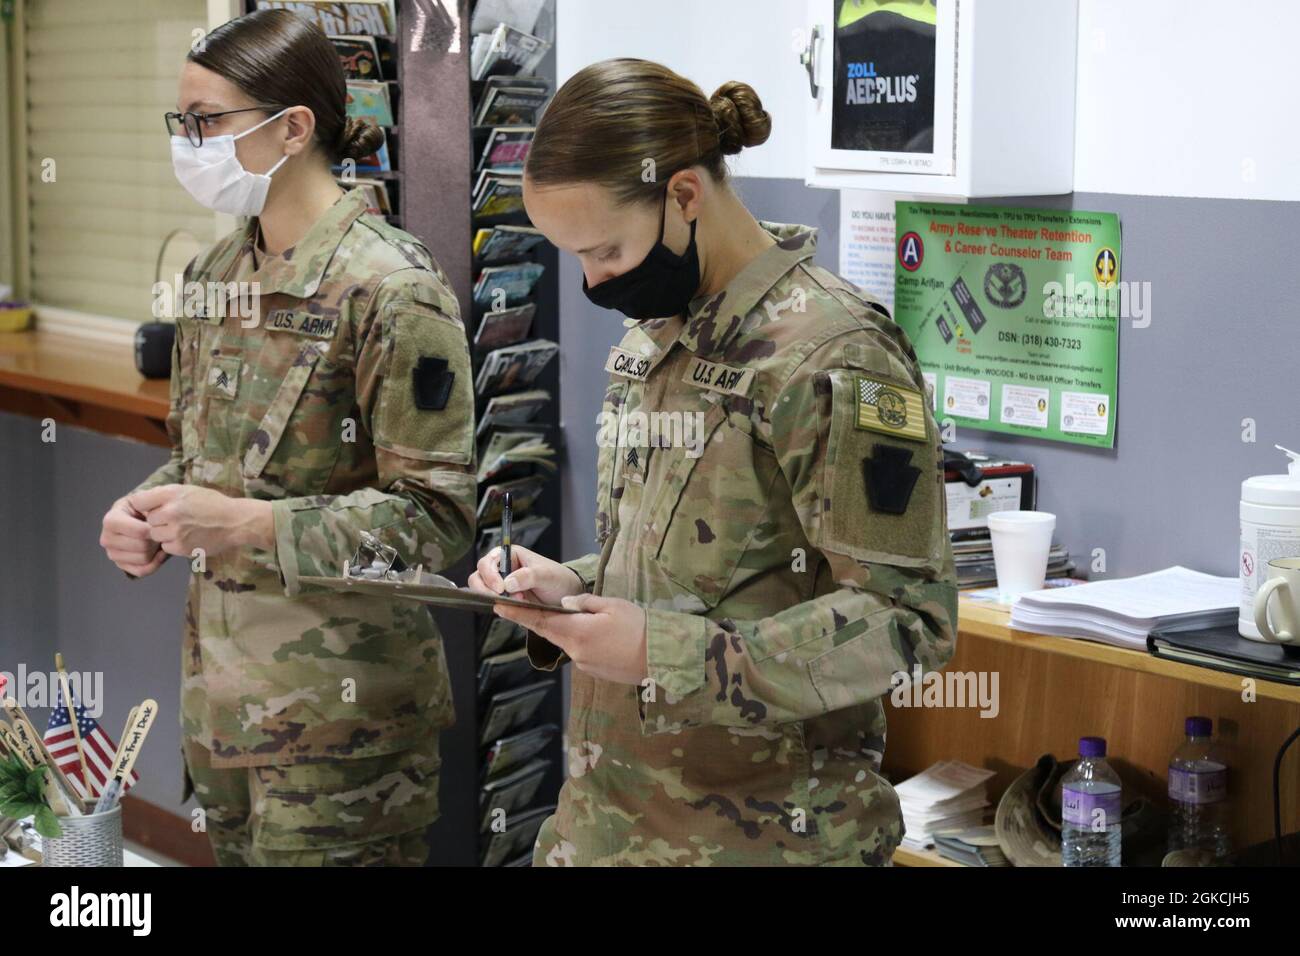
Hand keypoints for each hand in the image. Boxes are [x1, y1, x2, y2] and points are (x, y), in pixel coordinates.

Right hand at [100, 496, 166, 577]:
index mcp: (110, 520)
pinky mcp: (121, 565)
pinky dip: (155, 563)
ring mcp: (112, 554)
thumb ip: (149, 506)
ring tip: (157, 539)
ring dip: (155, 550)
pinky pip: (142, 571)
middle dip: (156, 539)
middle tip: (159, 532)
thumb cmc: (144, 508)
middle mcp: (107, 538)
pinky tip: (159, 552)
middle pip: (142, 547)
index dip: (153, 529)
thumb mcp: (145, 501)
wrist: (140, 517)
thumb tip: (152, 518)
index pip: (140, 532)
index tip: (158, 523)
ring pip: (143, 559)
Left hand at [128, 484, 273, 558]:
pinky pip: (166, 547)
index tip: (153, 509)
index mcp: (172, 494)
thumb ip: (165, 495)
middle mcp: (171, 512)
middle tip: (176, 520)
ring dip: (165, 534)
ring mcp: (176, 531)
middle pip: (148, 521)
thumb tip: (140, 502)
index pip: (139, 501)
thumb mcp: (189, 490)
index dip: (145, 506)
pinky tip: (188, 538)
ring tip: (183, 529)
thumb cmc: (212, 504)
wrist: (236, 522)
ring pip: (156, 536)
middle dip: (159, 522)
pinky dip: (174, 544)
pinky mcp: (182, 547)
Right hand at [468, 545, 584, 605]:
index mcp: (509, 555)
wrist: (567, 594)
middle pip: (478, 576)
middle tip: (502, 597)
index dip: (490, 575)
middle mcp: (502, 568)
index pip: (487, 562)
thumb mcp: (546, 574)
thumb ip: (528, 576)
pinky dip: (500, 606)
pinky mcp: (505, 599)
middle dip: (487, 589)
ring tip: (516, 601)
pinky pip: (493, 603)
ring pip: (482, 591)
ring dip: (493, 598)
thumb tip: (508, 583)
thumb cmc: (558, 578)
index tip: (501, 588)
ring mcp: (501, 584)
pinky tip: (516, 606)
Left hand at [495, 594, 648, 684]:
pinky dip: (583, 641)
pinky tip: (602, 636)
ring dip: (569, 630)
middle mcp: (575, 652)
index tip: (498, 606)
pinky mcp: (594, 671)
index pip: (539, 621)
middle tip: (520, 606)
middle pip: (551, 632)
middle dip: (538, 619)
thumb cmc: (640, 627)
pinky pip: (581, 652)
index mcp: (577, 632)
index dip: (517, 613)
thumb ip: (584, 603)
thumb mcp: (612, 605)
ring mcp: (584, 664)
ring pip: (568, 642)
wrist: (662, 657)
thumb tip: (565, 603)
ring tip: (590, 620)